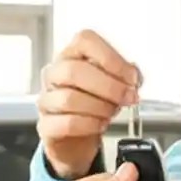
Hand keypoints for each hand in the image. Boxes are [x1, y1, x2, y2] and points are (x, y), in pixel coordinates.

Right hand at [38, 29, 140, 178]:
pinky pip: (66, 123)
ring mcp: (46, 99)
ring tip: (111, 112)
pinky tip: (99, 124)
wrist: (78, 138)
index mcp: (72, 56)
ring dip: (99, 107)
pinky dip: (89, 125)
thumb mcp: (114, 84)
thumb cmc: (95, 105)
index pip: (85, 41)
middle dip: (109, 86)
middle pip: (74, 70)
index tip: (132, 77)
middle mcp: (55, 74)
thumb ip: (126, 76)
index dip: (111, 58)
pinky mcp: (46, 126)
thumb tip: (134, 76)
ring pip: (69, 99)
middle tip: (128, 98)